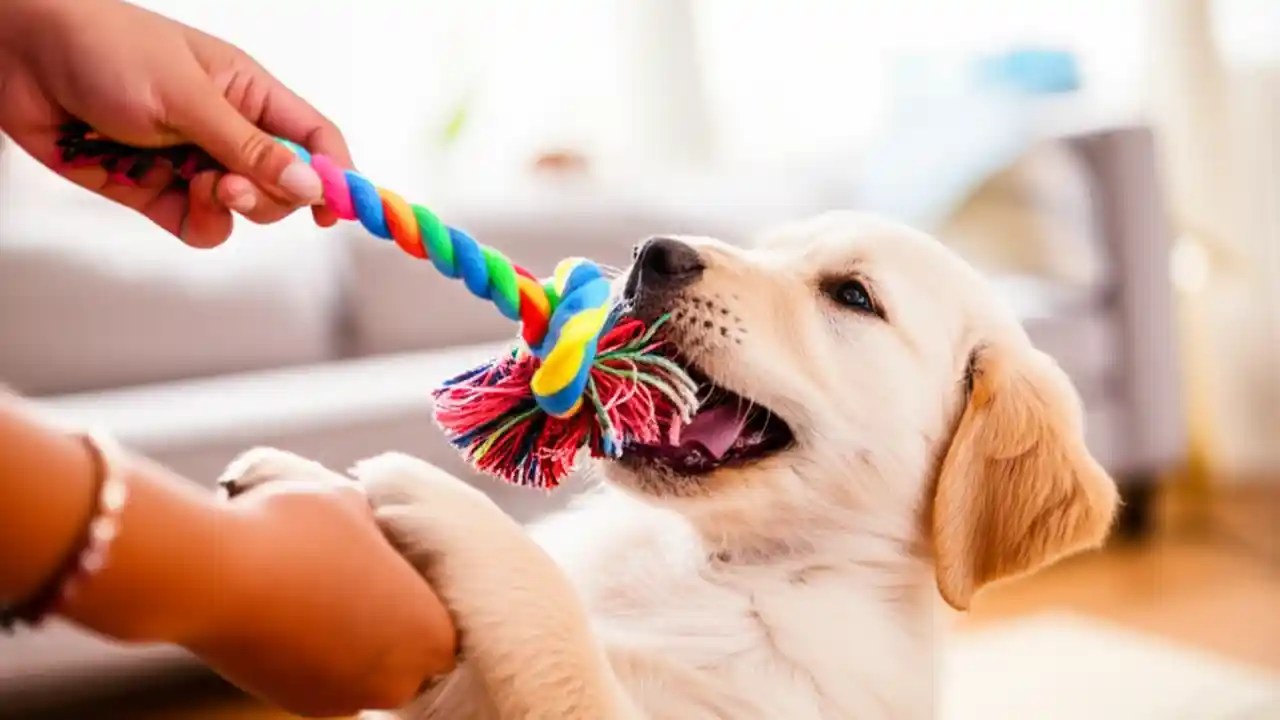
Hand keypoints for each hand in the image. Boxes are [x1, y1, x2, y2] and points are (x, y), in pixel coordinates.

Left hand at [0, 0, 351, 247]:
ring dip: (229, 207)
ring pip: (246, 212)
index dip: (335, 176)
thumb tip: (310, 186)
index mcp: (249, 93)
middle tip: (228, 184)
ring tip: (193, 182)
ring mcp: (195, 162)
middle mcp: (229, 131)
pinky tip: (171, 196)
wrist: (20, 57)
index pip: (315, 139)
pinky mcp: (159, 190)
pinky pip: (201, 226)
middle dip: (268, 196)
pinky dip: (197, 222)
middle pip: (286, 186)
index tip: (337, 212)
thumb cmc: (105, 50)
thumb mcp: (188, 97)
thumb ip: (250, 148)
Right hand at [191, 479, 456, 715]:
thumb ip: (378, 526)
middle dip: (389, 629)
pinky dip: (313, 655)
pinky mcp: (298, 705)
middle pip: (407, 659)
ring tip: (318, 594)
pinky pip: (323, 679)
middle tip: (359, 586)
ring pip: (364, 672)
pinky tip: (291, 615)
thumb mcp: (354, 505)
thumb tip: (370, 524)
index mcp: (431, 633)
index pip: (443, 631)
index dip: (419, 601)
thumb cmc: (297, 530)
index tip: (396, 577)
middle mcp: (397, 679)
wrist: (218, 576)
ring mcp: (347, 698)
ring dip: (351, 644)